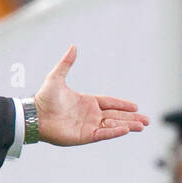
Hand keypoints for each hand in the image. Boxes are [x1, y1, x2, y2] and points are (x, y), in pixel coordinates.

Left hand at [32, 45, 148, 146]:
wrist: (35, 115)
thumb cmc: (44, 97)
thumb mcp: (57, 77)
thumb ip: (66, 63)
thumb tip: (73, 46)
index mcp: (87, 101)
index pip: (110, 103)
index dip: (122, 104)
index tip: (136, 106)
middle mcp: (90, 114)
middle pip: (116, 115)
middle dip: (131, 118)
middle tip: (146, 121)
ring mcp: (88, 126)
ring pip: (113, 125)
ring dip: (128, 125)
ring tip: (141, 126)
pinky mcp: (85, 136)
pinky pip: (103, 133)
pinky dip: (114, 131)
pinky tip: (126, 129)